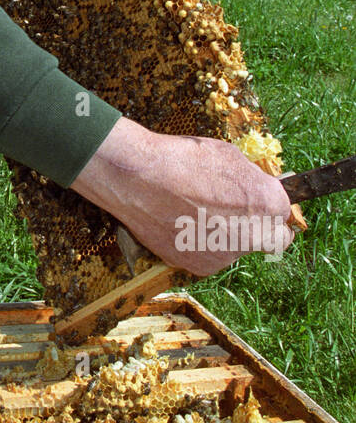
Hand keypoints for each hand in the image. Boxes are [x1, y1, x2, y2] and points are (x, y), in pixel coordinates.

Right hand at [72, 117, 294, 275]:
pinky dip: (201, 245)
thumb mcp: (228, 156)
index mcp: (265, 202)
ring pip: (236, 249)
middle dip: (258, 227)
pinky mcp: (199, 266)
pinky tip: (182, 224)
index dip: (271, 205)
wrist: (137, 179)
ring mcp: (225, 255)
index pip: (285, 212)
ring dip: (226, 237)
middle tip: (235, 212)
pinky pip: (209, 256)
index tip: (260, 202)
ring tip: (195, 212)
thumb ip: (252, 179)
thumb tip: (262, 187)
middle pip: (270, 239)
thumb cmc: (181, 160)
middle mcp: (253, 234)